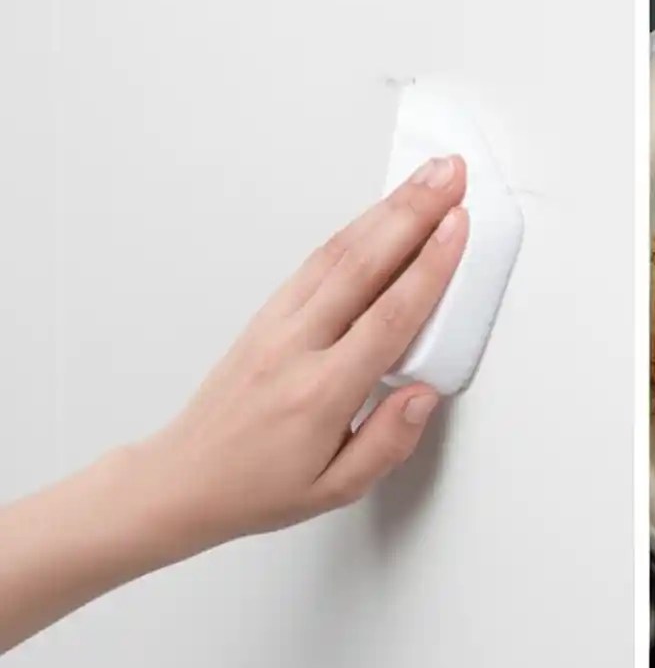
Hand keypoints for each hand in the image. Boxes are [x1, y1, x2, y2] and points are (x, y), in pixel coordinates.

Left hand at [148, 154, 469, 545]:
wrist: (183, 479)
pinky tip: (380, 212)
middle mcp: (296, 346)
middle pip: (363, 264)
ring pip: (338, 252)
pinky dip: (355, 229)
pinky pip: (317, 261)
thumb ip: (387, 442)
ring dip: (386, 209)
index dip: (428, 267)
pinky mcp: (268, 313)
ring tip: (426, 180)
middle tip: (451, 176)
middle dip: (413, 212)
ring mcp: (277, 323)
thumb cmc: (258, 487)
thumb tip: (424, 394)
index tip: (457, 227)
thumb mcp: (335, 490)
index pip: (387, 316)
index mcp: (320, 392)